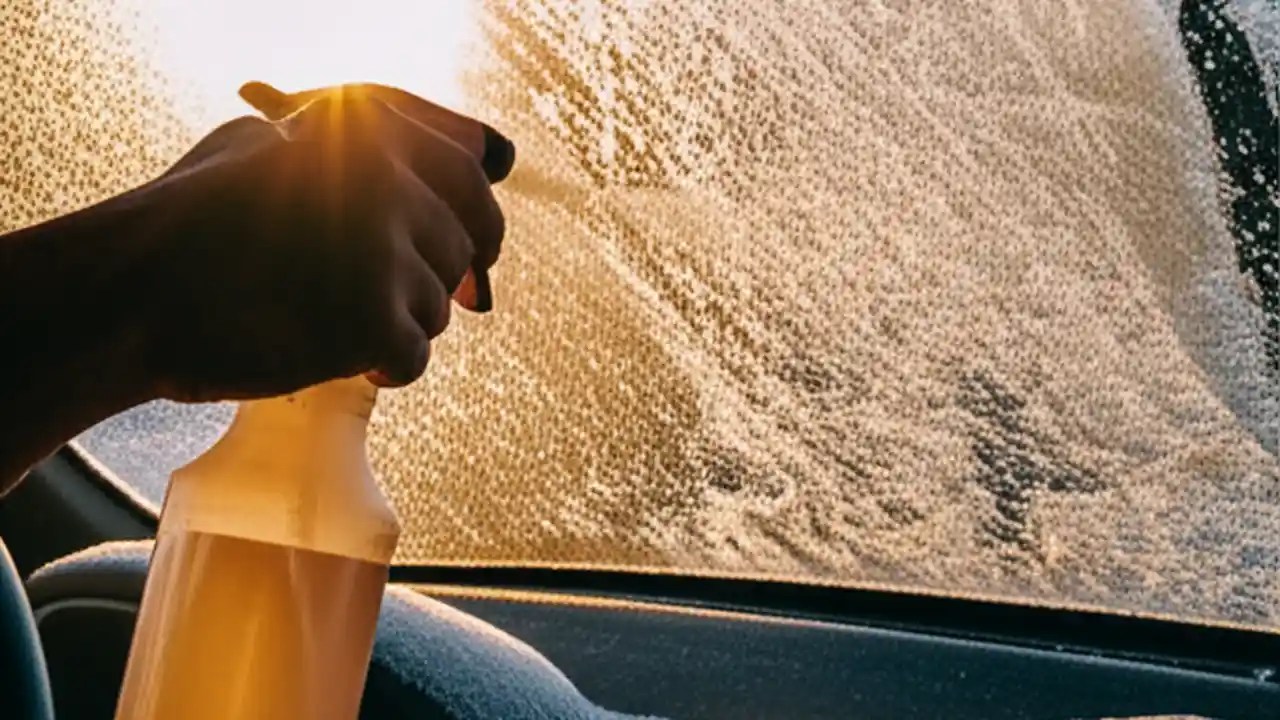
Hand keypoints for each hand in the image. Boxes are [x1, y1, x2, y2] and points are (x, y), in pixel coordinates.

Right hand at [127, 83, 513, 401]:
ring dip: (398, 324)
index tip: (480, 251)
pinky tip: (354, 363)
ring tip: (334, 324)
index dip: (478, 218)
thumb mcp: (255, 145)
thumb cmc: (185, 220)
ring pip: (437, 308)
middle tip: (383, 305)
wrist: (134, 291)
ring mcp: (385, 252)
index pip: (467, 172)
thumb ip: (325, 143)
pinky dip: (389, 367)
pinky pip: (414, 355)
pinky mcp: (374, 320)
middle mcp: (390, 185)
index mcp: (367, 135)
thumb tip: (399, 165)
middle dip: (430, 282)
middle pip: (458, 249)